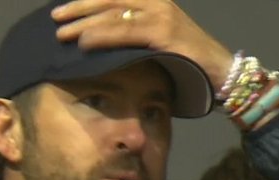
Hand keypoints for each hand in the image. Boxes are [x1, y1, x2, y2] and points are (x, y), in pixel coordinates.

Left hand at [52, 0, 232, 88]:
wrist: (223, 73)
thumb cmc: (191, 61)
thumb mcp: (161, 40)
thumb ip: (138, 34)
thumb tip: (104, 36)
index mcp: (154, 1)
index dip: (87, 2)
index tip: (64, 10)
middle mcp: (157, 3)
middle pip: (109, 1)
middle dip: (79, 9)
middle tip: (55, 19)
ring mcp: (161, 16)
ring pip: (113, 16)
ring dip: (84, 24)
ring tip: (62, 33)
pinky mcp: (164, 34)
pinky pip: (125, 32)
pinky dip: (101, 37)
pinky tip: (85, 43)